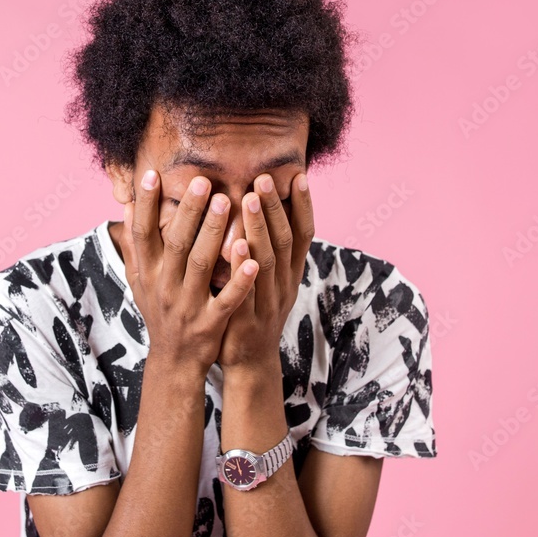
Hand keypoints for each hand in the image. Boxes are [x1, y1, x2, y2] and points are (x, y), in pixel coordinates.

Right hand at [118, 169, 259, 374]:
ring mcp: (187, 305)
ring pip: (201, 264)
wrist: (174, 362)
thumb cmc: (160, 313)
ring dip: (214, 233)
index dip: (145, 204)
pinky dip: (238, 280)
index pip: (142, 232)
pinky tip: (252, 259)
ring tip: (228, 202)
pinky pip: (226, 299)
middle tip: (203, 180)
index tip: (151, 174)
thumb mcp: (139, 282)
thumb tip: (125, 208)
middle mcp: (164, 286)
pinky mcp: (210, 323)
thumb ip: (134, 247)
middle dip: (188, 211)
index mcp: (148, 273)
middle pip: (175, 242)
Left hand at [217, 172, 313, 372]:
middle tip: (264, 177)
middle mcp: (285, 285)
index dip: (303, 205)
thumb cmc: (253, 310)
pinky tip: (234, 244)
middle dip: (276, 207)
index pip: (303, 233)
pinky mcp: (247, 319)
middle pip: (284, 240)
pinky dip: (242, 266)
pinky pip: (246, 289)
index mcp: (292, 273)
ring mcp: (268, 303)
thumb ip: (267, 246)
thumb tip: (263, 206)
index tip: (299, 175)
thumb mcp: (268, 278)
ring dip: (259, 227)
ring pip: (268, 260)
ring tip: (249, 198)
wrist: (248, 361)